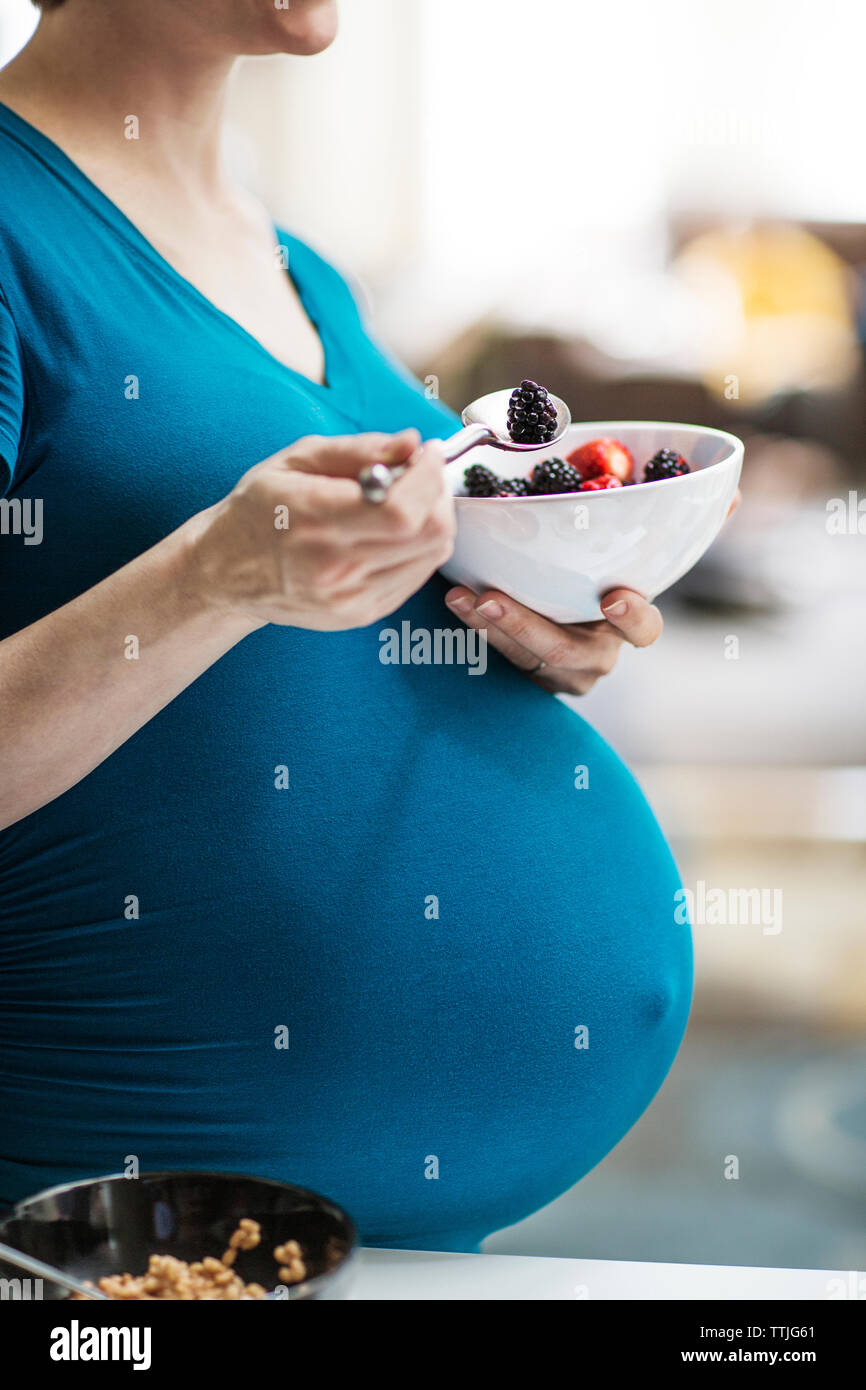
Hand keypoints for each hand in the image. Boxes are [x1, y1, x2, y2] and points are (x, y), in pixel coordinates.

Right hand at [190, 430, 454, 629]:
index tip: (429, 453)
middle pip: (427, 535)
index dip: (429, 478)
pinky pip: (415, 577)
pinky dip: (419, 548)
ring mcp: (350, 598)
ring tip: (409, 500)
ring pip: (430, 556)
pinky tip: (395, 531)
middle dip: (438, 495)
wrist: (225, 574)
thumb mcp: (295, 460)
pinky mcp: (360, 614)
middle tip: (423, 474)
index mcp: (315, 520)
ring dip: (434, 520)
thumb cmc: (258, 510)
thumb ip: (358, 448)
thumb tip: (411, 442)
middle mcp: (335, 567)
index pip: (402, 510)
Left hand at [443, 486, 741, 691]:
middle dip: (529, 628)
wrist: (558, 607)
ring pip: (525, 656)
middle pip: (566, 652)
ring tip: (465, 598)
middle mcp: (595, 654)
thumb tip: (732, 494)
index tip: (614, 596)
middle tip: (495, 601)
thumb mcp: (637, 547)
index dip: (632, 618)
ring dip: (491, 628)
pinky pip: (497, 657)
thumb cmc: (603, 574)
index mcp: (629, 624)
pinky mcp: (521, 674)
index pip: (643, 630)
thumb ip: (681, 521)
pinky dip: (474, 626)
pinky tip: (454, 596)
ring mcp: (556, 670)